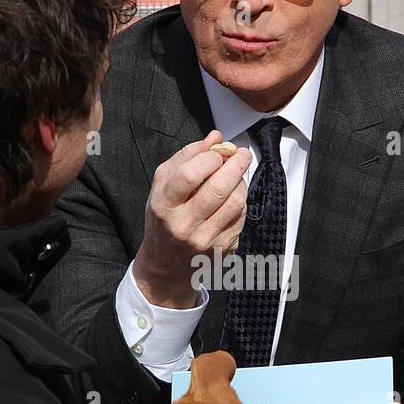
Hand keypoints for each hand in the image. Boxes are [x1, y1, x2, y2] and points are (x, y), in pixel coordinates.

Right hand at [133, 130, 249, 307]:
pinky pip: (240, 218)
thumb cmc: (164, 219)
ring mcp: (205, 241)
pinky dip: (241, 202)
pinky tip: (232, 199)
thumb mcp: (162, 186)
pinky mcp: (221, 250)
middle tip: (242, 154)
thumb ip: (186, 157)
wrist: (166, 265)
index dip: (209, 158)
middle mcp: (183, 226)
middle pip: (218, 189)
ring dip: (241, 183)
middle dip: (236, 165)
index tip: (216, 152)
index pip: (189, 175)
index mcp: (164, 206)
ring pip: (235, 202)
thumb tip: (215, 137)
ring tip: (236, 176)